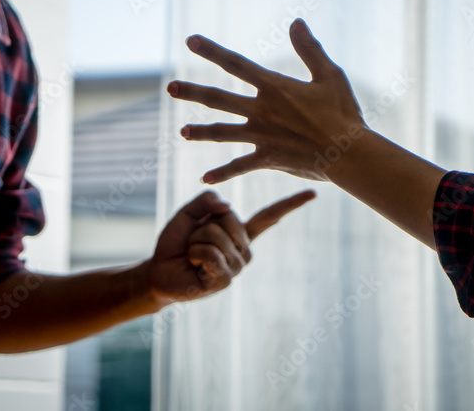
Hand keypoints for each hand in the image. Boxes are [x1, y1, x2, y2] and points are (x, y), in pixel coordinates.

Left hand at [146, 189, 314, 305]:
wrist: (158, 271)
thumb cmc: (176, 243)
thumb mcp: (189, 213)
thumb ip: (206, 200)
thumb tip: (226, 205)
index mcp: (240, 232)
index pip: (270, 216)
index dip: (292, 204)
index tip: (314, 193)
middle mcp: (244, 250)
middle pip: (228, 219)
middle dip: (202, 225)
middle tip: (194, 241)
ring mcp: (237, 267)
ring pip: (216, 236)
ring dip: (195, 241)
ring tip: (192, 254)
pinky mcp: (226, 280)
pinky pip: (209, 253)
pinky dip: (194, 253)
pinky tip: (193, 265)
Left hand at [168, 19, 365, 183]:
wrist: (349, 153)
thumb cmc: (343, 113)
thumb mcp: (329, 75)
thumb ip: (309, 49)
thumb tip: (296, 22)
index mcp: (274, 87)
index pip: (236, 64)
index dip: (211, 51)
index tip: (190, 41)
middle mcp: (262, 110)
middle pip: (219, 99)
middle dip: (193, 92)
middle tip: (170, 88)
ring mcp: (262, 136)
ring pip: (223, 132)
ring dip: (201, 132)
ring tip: (182, 132)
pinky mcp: (268, 158)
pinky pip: (240, 166)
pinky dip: (223, 172)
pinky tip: (205, 178)